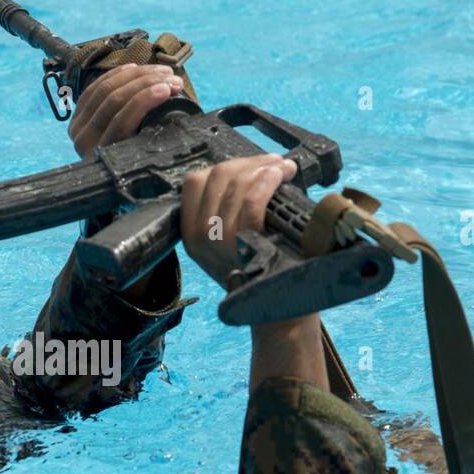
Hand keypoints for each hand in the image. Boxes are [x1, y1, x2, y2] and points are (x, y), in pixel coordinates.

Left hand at [69, 63, 185, 157]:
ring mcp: (77, 126)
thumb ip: (152, 139)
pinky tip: (135, 68)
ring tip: (162, 71)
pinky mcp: (77, 114)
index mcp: (101, 155)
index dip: (145, 100)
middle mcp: (84, 141)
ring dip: (137, 75)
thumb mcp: (144, 158)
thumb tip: (176, 110)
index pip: (122, 120)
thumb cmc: (136, 167)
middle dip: (146, 83)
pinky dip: (117, 75)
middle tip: (171, 78)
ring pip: (106, 89)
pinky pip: (96, 86)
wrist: (111, 178)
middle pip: (114, 100)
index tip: (168, 89)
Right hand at [180, 154, 296, 289]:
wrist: (274, 310)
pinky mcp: (241, 245)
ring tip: (283, 170)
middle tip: (275, 165)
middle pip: (217, 177)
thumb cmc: (258, 270)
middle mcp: (199, 237)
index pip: (194, 183)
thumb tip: (246, 172)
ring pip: (235, 185)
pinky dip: (266, 183)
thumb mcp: (227, 243)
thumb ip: (224, 211)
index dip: (226, 166)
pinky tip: (280, 176)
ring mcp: (218, 242)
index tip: (253, 166)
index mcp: (190, 233)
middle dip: (249, 164)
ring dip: (263, 169)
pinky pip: (250, 202)